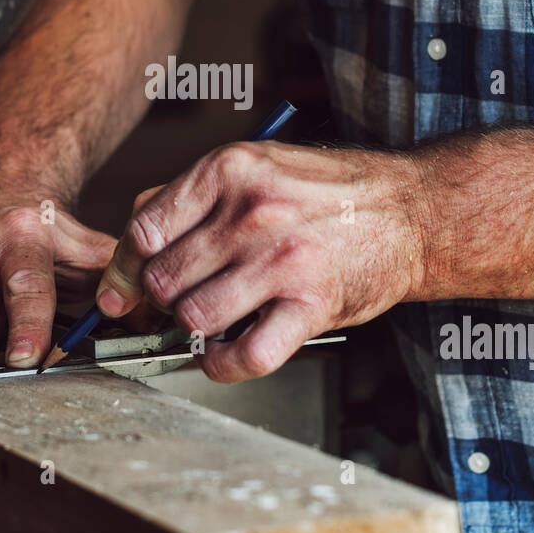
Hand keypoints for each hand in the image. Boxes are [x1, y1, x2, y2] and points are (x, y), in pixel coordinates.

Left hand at [94, 143, 422, 381]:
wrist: (410, 210)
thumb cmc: (327, 193)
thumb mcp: (255, 166)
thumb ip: (190, 198)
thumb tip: (130, 249)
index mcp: (228, 170)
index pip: (142, 231)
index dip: (124, 270)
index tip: (123, 291)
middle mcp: (251, 212)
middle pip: (162, 280)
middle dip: (159, 304)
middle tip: (174, 308)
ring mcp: (282, 260)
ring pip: (193, 318)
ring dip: (191, 332)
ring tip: (207, 325)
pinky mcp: (312, 304)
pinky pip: (243, 355)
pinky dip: (221, 366)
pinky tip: (223, 356)